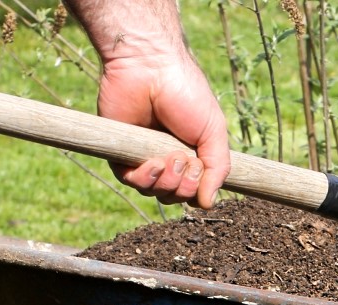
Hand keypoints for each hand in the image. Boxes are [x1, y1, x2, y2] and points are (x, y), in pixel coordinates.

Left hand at [96, 52, 229, 206]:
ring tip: (171, 158)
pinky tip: (153, 164)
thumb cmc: (186, 94)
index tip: (201, 168)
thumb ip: (217, 169)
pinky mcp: (120, 153)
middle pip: (176, 196)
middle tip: (185, 159)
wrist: (150, 68)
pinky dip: (144, 179)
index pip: (194, 191)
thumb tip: (208, 204)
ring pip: (155, 193)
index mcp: (191, 154)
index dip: (199, 189)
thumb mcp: (213, 133)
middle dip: (185, 186)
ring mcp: (143, 157)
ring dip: (167, 182)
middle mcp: (167, 159)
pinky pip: (132, 182)